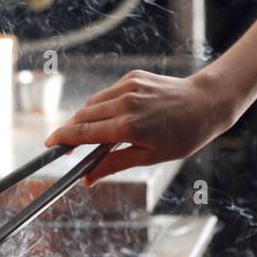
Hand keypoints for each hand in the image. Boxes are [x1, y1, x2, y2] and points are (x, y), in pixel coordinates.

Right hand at [45, 69, 245, 184]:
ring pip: (92, 103)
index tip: (50, 145)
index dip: (62, 139)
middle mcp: (125, 104)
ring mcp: (129, 87)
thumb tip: (87, 178)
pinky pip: (107, 93)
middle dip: (70, 130)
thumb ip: (114, 164)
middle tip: (65, 145)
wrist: (207, 102)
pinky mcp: (133, 77)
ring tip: (94, 134)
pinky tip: (115, 116)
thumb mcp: (150, 157)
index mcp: (128, 127)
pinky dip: (103, 105)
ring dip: (86, 118)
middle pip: (82, 116)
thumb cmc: (184, 135)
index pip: (83, 132)